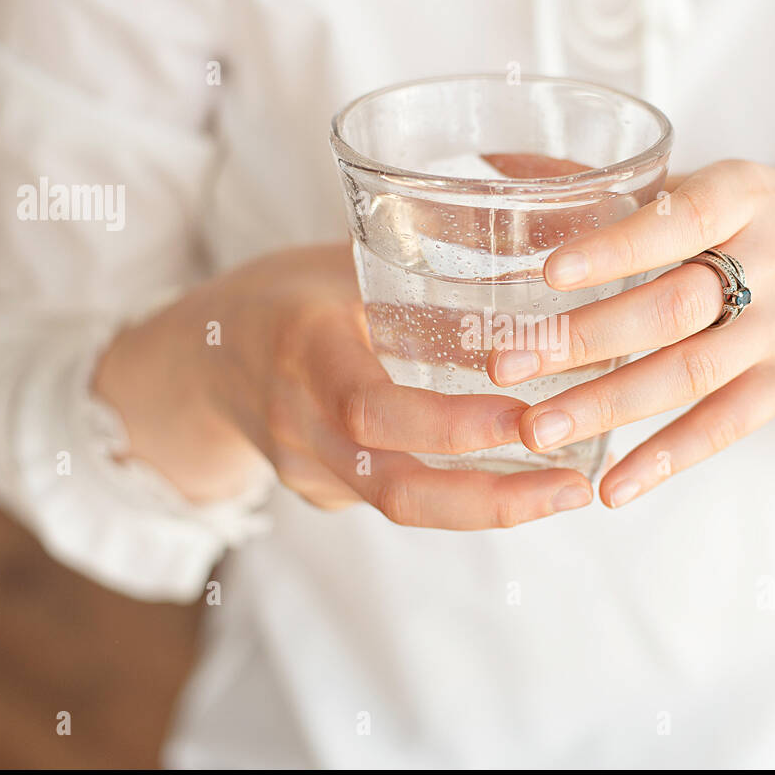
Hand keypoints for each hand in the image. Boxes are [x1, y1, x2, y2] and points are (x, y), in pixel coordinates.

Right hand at [93, 244, 592, 527]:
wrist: (200, 358)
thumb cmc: (292, 293)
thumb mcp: (345, 265)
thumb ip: (425, 278)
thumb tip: (544, 265)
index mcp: (302, 350)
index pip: (371, 407)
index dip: (452, 424)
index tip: (529, 419)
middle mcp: (299, 423)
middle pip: (396, 487)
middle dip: (491, 498)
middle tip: (573, 487)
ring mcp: (308, 469)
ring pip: (404, 507)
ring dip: (491, 509)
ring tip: (569, 493)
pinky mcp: (325, 492)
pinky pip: (399, 501)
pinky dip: (464, 499)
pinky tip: (526, 485)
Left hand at [486, 161, 774, 507]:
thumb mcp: (719, 184)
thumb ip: (619, 186)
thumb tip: (498, 166)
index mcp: (750, 192)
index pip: (681, 218)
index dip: (618, 248)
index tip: (548, 274)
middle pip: (674, 306)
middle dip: (585, 339)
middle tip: (506, 366)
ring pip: (692, 374)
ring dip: (609, 407)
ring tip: (536, 431)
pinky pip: (727, 426)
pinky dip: (668, 459)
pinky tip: (612, 487)